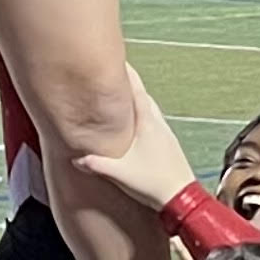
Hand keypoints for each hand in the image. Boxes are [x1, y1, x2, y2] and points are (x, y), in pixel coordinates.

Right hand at [74, 67, 196, 216]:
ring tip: (122, 96)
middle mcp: (158, 123)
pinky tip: (135, 124)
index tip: (118, 60)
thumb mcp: (120, 174)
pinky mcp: (168, 143)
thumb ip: (97, 164)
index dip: (126, 74)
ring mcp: (165, 132)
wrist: (182, 199)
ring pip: (149, 108)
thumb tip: (77, 157)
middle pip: (142, 95)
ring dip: (136, 99)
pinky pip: (153, 120)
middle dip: (129, 84)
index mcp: (147, 123)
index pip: (135, 90)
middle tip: (116, 74)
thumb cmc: (155, 184)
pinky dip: (142, 113)